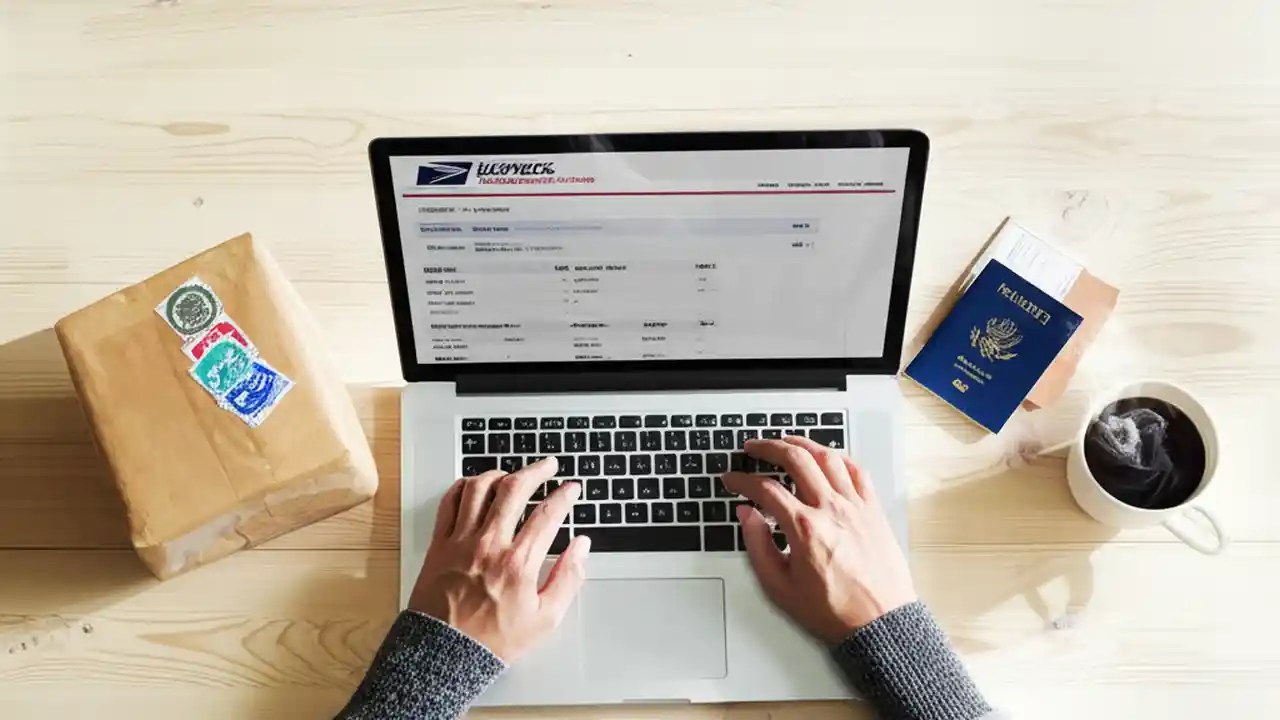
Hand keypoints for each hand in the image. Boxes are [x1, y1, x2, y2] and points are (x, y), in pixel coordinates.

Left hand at [408, 457, 590, 661]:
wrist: (444, 654)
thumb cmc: (493, 640)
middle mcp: (489, 545)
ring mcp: (460, 541)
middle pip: (514, 489)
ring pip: (479, 488)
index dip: (564, 495)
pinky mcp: (439, 544)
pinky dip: (463, 487)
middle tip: (548, 466)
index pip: (547, 514)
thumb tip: (581, 547)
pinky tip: (474, 486)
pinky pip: (449, 503)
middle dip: (537, 471)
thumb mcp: (545, 619)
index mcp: (518, 563)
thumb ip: (568, 578)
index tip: (572, 488)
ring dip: (500, 474)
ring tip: (512, 474)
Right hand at [724, 437, 916, 642]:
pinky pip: (857, 471)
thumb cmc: (834, 610)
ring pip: (827, 457)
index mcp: (804, 528)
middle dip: (768, 447)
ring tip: (786, 442)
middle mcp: (831, 509)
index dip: (742, 480)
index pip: (765, 489)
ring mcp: (855, 506)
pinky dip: (839, 457)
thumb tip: (746, 515)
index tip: (732, 480)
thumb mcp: (780, 586)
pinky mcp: (873, 510)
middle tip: (753, 447)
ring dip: (802, 443)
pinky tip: (827, 456)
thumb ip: (758, 545)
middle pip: (795, 459)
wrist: (879, 623)